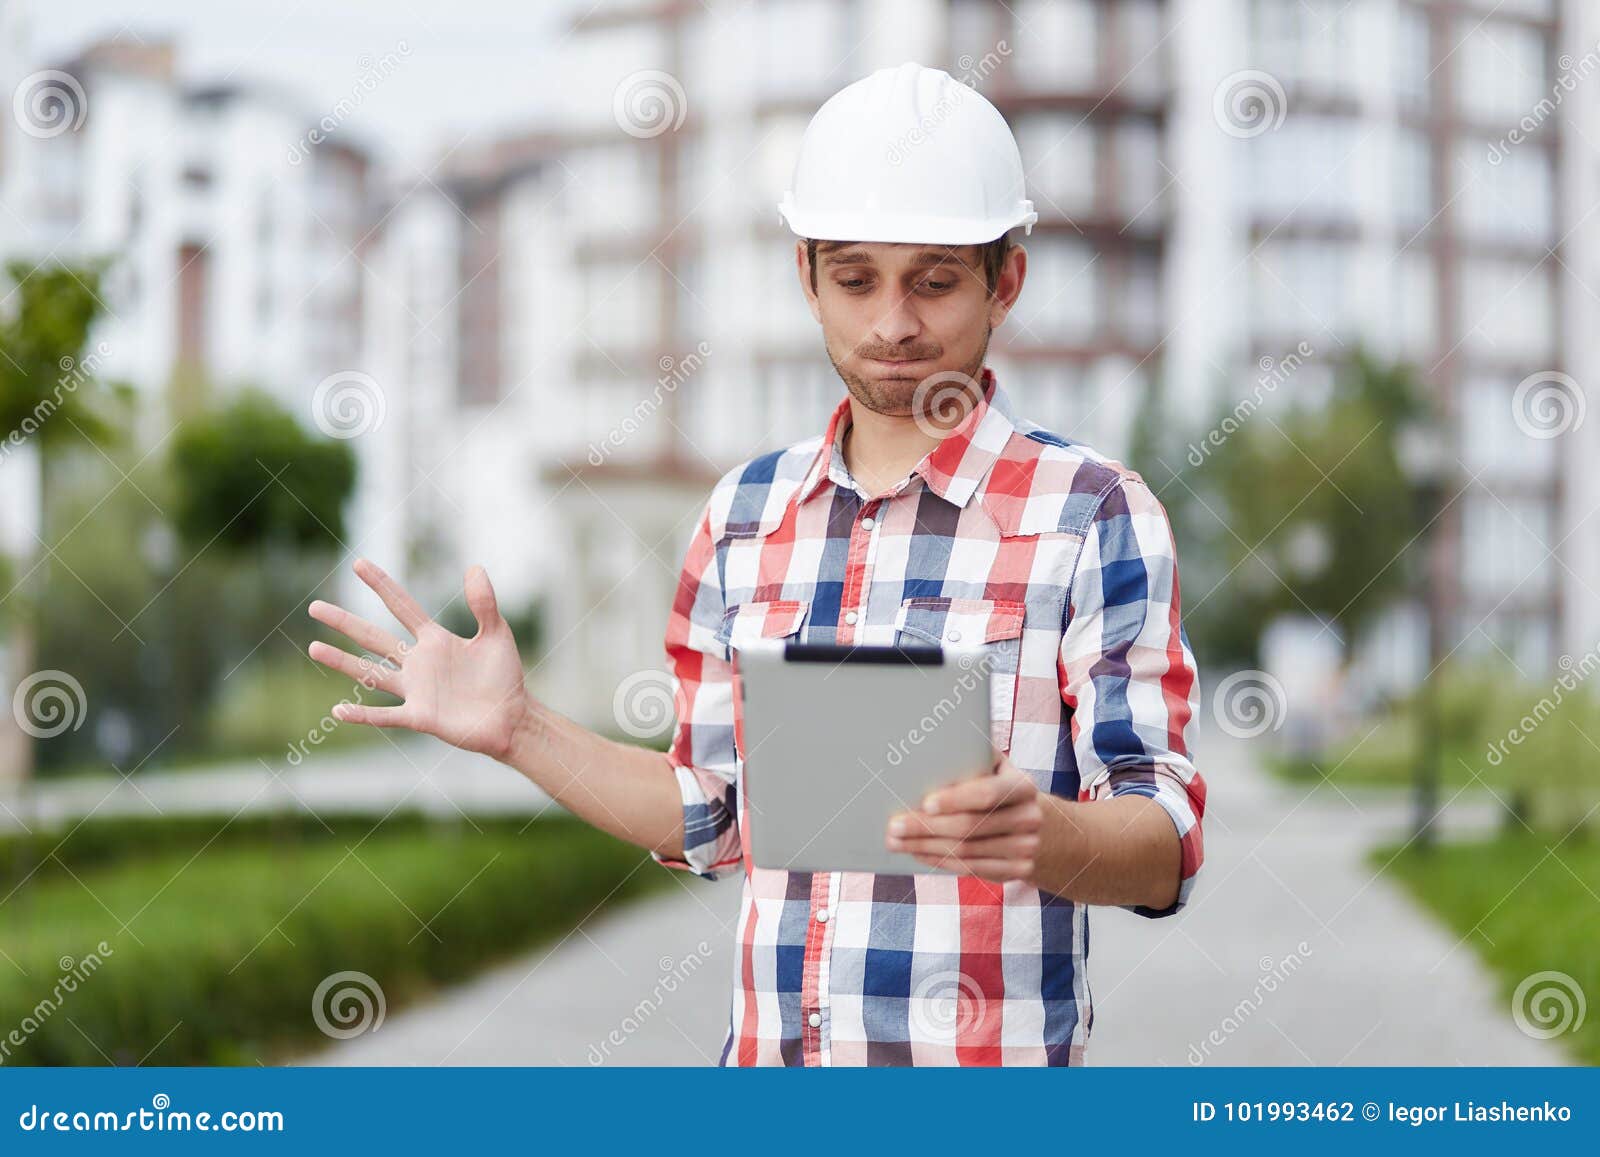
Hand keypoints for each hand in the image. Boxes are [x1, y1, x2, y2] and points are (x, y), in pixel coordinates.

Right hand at [306, 558, 530, 760]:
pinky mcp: (420, 717)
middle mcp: (418, 663)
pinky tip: (337, 710)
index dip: (382, 585)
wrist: (513, 718)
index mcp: (435, 640)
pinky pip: (385, 715)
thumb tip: (474, 567)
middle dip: (345, 622)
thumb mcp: (497, 634)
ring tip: (313, 647)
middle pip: (374, 638)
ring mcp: (416, 690)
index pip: (402, 606)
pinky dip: (363, 714)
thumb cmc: (505, 676)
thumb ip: (484, 603)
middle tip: (314, 606)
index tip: (358, 563)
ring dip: (342, 662)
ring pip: (371, 674)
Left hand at [885, 755, 1042, 882]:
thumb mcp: (990, 765)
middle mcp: (1030, 817)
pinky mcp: (1020, 870)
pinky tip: (918, 853)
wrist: (1031, 819)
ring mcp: (1028, 847)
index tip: (925, 803)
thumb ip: (968, 758)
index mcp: (1022, 785)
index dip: (956, 799)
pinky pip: (971, 870)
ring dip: (925, 847)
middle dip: (926, 827)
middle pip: (970, 827)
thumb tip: (926, 752)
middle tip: (894, 826)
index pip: (987, 793)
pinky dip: (939, 861)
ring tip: (896, 841)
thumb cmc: (995, 785)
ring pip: (966, 852)